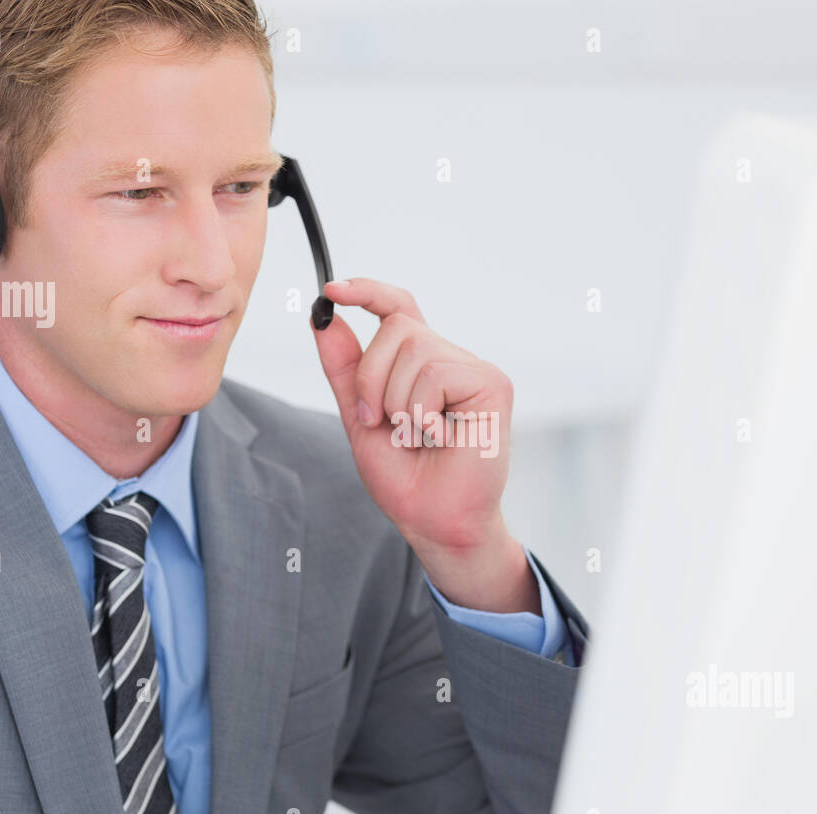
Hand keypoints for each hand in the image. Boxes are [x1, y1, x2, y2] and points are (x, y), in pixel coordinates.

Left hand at [312, 278, 538, 614]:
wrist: (434, 520)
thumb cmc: (406, 479)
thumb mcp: (361, 418)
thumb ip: (345, 370)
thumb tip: (323, 320)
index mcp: (422, 366)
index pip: (399, 310)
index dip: (368, 291)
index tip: (333, 290)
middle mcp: (451, 361)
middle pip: (397, 328)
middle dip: (371, 377)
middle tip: (381, 421)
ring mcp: (475, 370)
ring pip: (415, 348)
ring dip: (397, 401)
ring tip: (416, 435)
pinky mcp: (492, 385)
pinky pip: (436, 372)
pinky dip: (422, 411)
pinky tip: (439, 437)